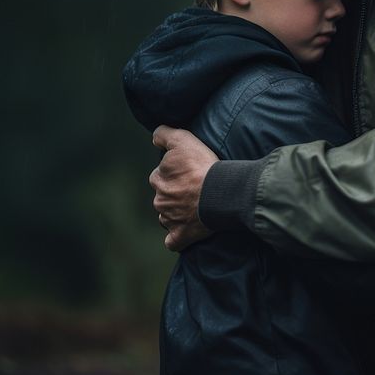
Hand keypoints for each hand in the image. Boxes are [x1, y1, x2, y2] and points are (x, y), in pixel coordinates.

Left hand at [150, 126, 216, 250]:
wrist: (220, 192)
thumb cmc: (202, 166)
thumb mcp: (182, 139)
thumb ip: (163, 134)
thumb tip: (154, 137)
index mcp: (158, 179)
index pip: (161, 174)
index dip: (174, 172)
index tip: (189, 171)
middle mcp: (159, 200)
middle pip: (164, 196)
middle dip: (174, 193)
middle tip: (194, 189)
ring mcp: (169, 220)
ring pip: (167, 217)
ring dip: (177, 213)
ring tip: (196, 207)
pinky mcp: (180, 235)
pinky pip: (173, 241)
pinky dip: (177, 237)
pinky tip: (185, 231)